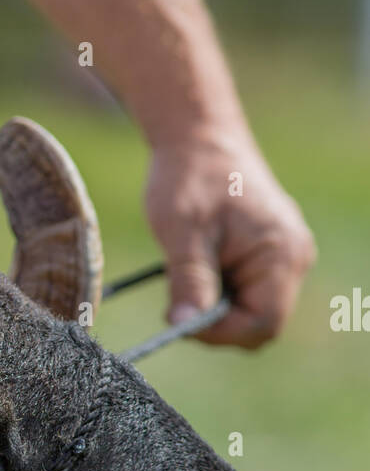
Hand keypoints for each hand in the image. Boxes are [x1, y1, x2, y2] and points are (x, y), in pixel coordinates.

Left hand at [145, 127, 315, 348]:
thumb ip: (189, 281)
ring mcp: (285, 256)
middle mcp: (294, 258)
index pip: (262, 323)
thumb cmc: (190, 177)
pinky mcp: (269, 254)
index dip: (221, 333)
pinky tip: (198, 268)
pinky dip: (220, 293)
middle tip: (177, 304)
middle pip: (260, 324)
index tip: (179, 320)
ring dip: (216, 307)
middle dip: (218, 324)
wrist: (198, 137)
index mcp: (282, 254)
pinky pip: (248, 293)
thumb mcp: (182, 233)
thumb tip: (185, 327)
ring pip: (252, 311)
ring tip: (186, 275)